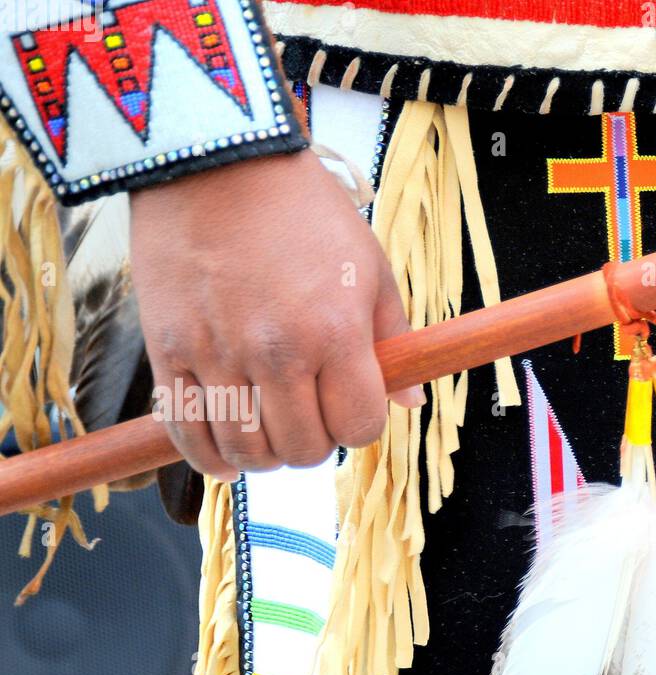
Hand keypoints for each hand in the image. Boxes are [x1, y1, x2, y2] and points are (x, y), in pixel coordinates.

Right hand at [130, 148, 419, 479]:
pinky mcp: (168, 350)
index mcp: (336, 333)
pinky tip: (224, 458)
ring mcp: (219, 354)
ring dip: (264, 457)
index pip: (358, 427)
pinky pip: (185, 430)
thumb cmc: (304, 211)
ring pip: (246, 450)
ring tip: (267, 436)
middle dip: (313, 445)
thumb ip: (394, 340)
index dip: (359, 427)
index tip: (350, 410)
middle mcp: (279, 351)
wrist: (216, 159)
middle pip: (303, 449)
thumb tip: (412, 403)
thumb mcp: (370, 267)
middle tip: (307, 419)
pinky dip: (206, 457)